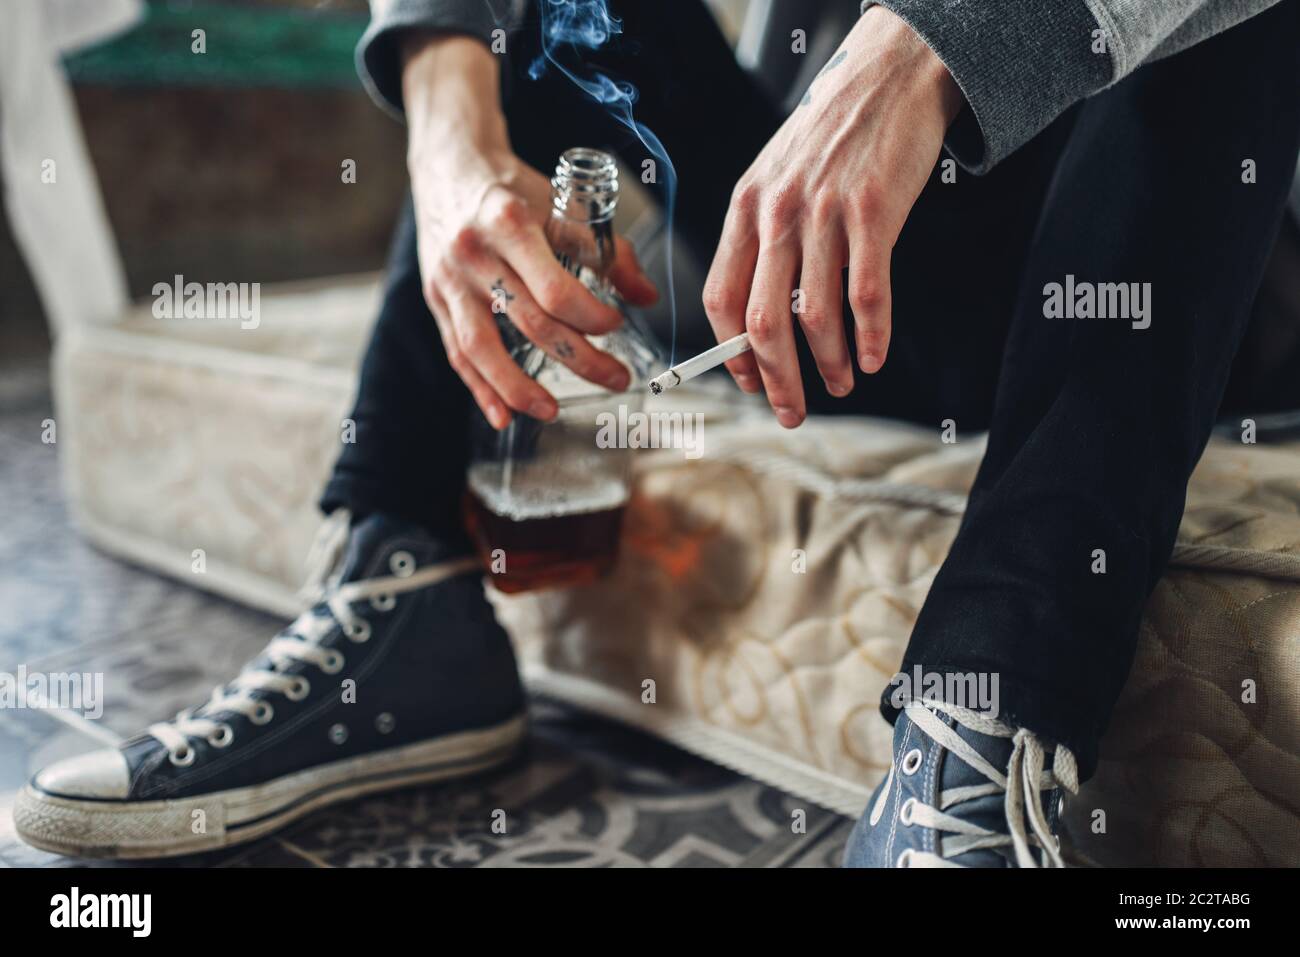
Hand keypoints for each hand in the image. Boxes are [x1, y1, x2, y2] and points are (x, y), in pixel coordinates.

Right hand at [402, 34, 658, 429]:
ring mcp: (450, 281)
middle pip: (530, 323)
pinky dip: (480, 388)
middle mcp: (475, 254)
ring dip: (519, 388)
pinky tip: (502, 415)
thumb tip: (646, 296)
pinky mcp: (435, 299)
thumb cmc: (511, 188)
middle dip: (579, 359)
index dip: (592, 317)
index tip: (616, 325)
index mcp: (509, 223)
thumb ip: (606, 250)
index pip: (556, 290)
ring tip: (552, 411)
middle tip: (616, 378)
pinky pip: (457, 352)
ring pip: (483, 347)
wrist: (448, 165)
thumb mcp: (562, 204)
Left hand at [702, 7, 963, 427]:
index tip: (751, 383)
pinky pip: (868, 294)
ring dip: (828, 365)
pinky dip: (872, 336)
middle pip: (762, 323)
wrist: (887, 73)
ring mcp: (824, 213)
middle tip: (792, 412)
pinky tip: (874, 357)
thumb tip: (763, 312)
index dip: (732, 354)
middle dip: (777, 380)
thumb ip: (764, 236)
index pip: (721, 299)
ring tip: (842, 385)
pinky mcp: (874, 211)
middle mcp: (777, 214)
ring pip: (815, 316)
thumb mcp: (776, 176)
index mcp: (745, 209)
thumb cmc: (832, 132)